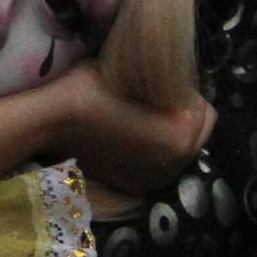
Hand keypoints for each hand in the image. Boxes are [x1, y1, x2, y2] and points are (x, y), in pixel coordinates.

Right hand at [49, 64, 214, 199]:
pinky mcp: (139, 187)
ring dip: (170, 135)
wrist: (52, 122)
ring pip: (181, 150)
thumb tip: (181, 79)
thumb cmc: (92, 88)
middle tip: (157, 100)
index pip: (204, 108)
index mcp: (182, 135)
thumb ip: (168, 79)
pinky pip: (161, 164)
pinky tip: (134, 138)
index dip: (185, 92)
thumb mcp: (138, 70)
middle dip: (183, 116)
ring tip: (145, 118)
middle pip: (198, 133)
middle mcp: (177, 164)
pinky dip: (154, 152)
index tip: (162, 84)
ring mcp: (157, 180)